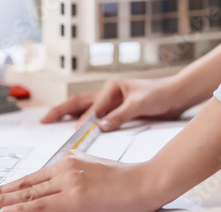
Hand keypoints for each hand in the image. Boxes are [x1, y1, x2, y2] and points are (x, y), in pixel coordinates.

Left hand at [0, 150, 162, 211]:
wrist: (146, 181)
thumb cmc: (126, 181)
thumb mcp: (95, 173)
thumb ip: (73, 180)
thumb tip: (53, 194)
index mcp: (71, 160)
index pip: (36, 176)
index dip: (15, 186)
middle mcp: (66, 167)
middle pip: (28, 184)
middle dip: (3, 194)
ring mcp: (69, 182)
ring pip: (29, 195)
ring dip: (5, 202)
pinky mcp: (75, 197)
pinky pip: (41, 206)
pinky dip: (21, 209)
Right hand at [41, 76, 186, 130]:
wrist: (176, 96)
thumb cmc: (160, 94)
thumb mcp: (139, 105)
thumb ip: (119, 116)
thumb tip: (100, 125)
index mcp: (112, 86)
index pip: (93, 107)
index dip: (84, 121)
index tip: (75, 134)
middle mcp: (109, 92)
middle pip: (80, 102)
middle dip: (61, 111)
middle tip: (44, 119)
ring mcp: (112, 101)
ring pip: (85, 108)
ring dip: (69, 114)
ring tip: (51, 120)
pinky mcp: (117, 110)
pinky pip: (96, 116)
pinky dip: (84, 121)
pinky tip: (75, 127)